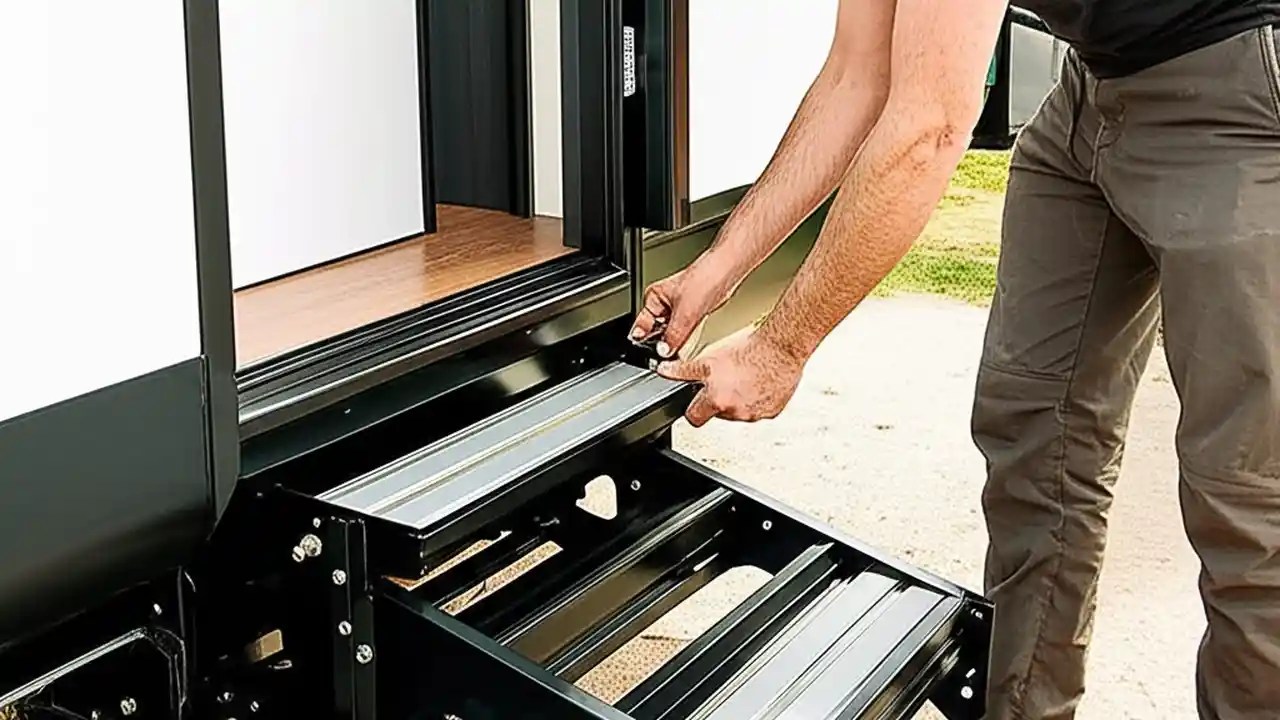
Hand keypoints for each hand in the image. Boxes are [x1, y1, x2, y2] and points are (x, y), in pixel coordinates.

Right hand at [628, 265, 731, 358]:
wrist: (726, 272)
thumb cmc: (704, 279)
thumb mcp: (685, 313)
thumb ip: (673, 335)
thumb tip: (663, 352)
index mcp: (653, 298)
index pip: (641, 326)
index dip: (645, 343)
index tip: (653, 356)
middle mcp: (663, 304)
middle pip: (656, 332)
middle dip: (663, 344)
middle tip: (669, 354)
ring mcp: (677, 309)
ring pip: (671, 333)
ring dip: (676, 341)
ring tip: (681, 346)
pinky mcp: (691, 314)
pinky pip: (684, 331)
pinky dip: (686, 338)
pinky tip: (691, 340)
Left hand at [655, 331, 805, 426]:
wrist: (781, 348)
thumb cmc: (748, 350)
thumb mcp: (708, 359)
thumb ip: (683, 370)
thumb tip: (663, 371)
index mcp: (717, 402)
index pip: (694, 418)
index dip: (693, 409)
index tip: (695, 402)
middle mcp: (736, 412)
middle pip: (718, 414)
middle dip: (717, 401)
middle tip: (724, 382)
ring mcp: (756, 414)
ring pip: (739, 413)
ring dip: (738, 400)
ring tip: (743, 378)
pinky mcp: (772, 411)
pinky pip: (760, 410)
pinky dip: (757, 399)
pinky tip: (758, 382)